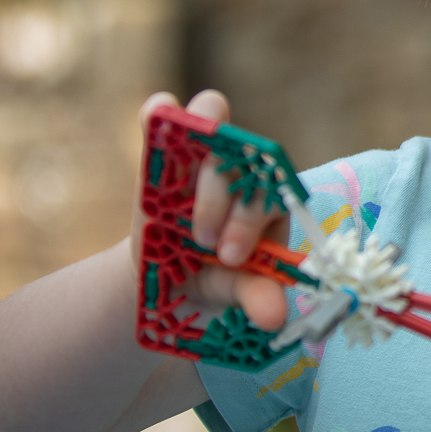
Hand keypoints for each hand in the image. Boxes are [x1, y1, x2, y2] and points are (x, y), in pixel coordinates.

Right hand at [132, 89, 289, 330]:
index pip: (272, 190)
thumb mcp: (233, 291)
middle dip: (221, 200)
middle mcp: (244, 168)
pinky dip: (160, 111)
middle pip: (243, 158)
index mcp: (271, 200)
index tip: (229, 257)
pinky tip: (156, 113)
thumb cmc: (213, 279)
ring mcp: (204, 153)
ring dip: (191, 157)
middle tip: (204, 244)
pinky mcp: (165, 149)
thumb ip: (255, 296)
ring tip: (176, 211)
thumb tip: (275, 319)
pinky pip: (166, 115)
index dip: (251, 219)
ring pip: (214, 122)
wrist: (167, 276)